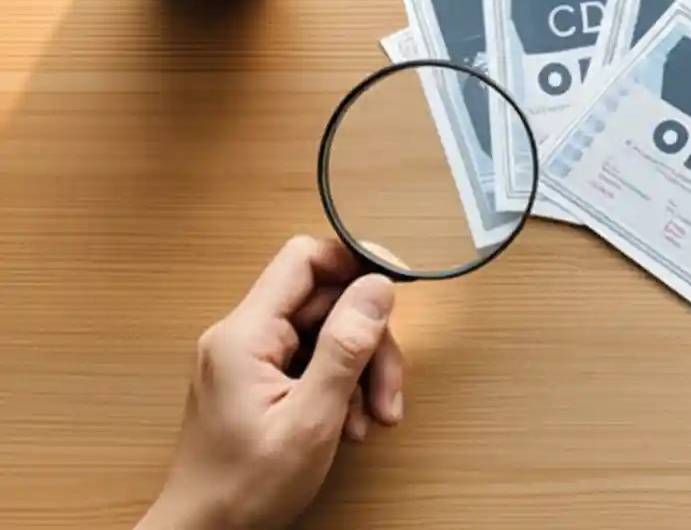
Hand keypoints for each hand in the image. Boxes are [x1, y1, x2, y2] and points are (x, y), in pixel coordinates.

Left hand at [137, 236, 405, 529]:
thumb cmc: (243, 488)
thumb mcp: (311, 420)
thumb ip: (345, 349)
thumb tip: (377, 288)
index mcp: (245, 334)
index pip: (304, 260)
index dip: (353, 266)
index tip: (391, 294)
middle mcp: (241, 336)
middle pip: (325, 303)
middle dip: (367, 344)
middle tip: (388, 392)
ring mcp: (247, 358)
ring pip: (324, 335)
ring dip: (359, 372)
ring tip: (372, 418)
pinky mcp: (255, 379)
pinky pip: (309, 361)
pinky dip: (339, 387)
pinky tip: (348, 424)